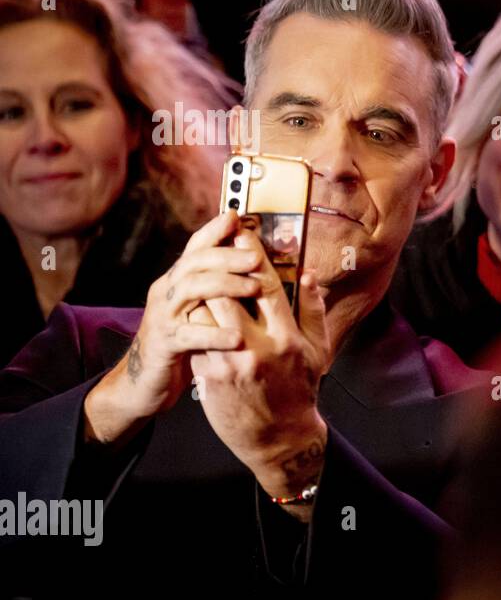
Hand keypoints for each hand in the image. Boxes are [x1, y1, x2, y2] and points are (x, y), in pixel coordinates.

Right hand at [83, 211, 259, 443]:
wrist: (144, 383)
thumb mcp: (199, 312)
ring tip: (254, 287)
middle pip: (194, 263)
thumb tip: (250, 264)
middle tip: (257, 257)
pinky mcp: (164, 344)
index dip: (213, 230)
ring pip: (190, 289)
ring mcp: (163, 317)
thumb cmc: (183, 344)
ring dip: (224, 285)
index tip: (236, 215)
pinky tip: (236, 336)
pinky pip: (189, 335)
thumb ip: (216, 290)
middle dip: (227, 256)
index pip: (195, 248)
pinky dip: (214, 333)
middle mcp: (167, 292)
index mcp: (178, 281)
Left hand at [191, 230, 331, 514]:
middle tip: (212, 244)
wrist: (279, 438)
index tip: (241, 232)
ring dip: (200, 290)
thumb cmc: (300, 391)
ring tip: (197, 273)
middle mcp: (258, 347)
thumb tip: (306, 275)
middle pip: (228, 292)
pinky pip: (196, 338)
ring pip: (205, 313)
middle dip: (218, 265)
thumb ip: (312, 310)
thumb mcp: (317, 350)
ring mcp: (230, 363)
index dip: (251, 254)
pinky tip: (192, 309)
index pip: (266, 284)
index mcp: (286, 337)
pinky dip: (193, 320)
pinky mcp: (209, 376)